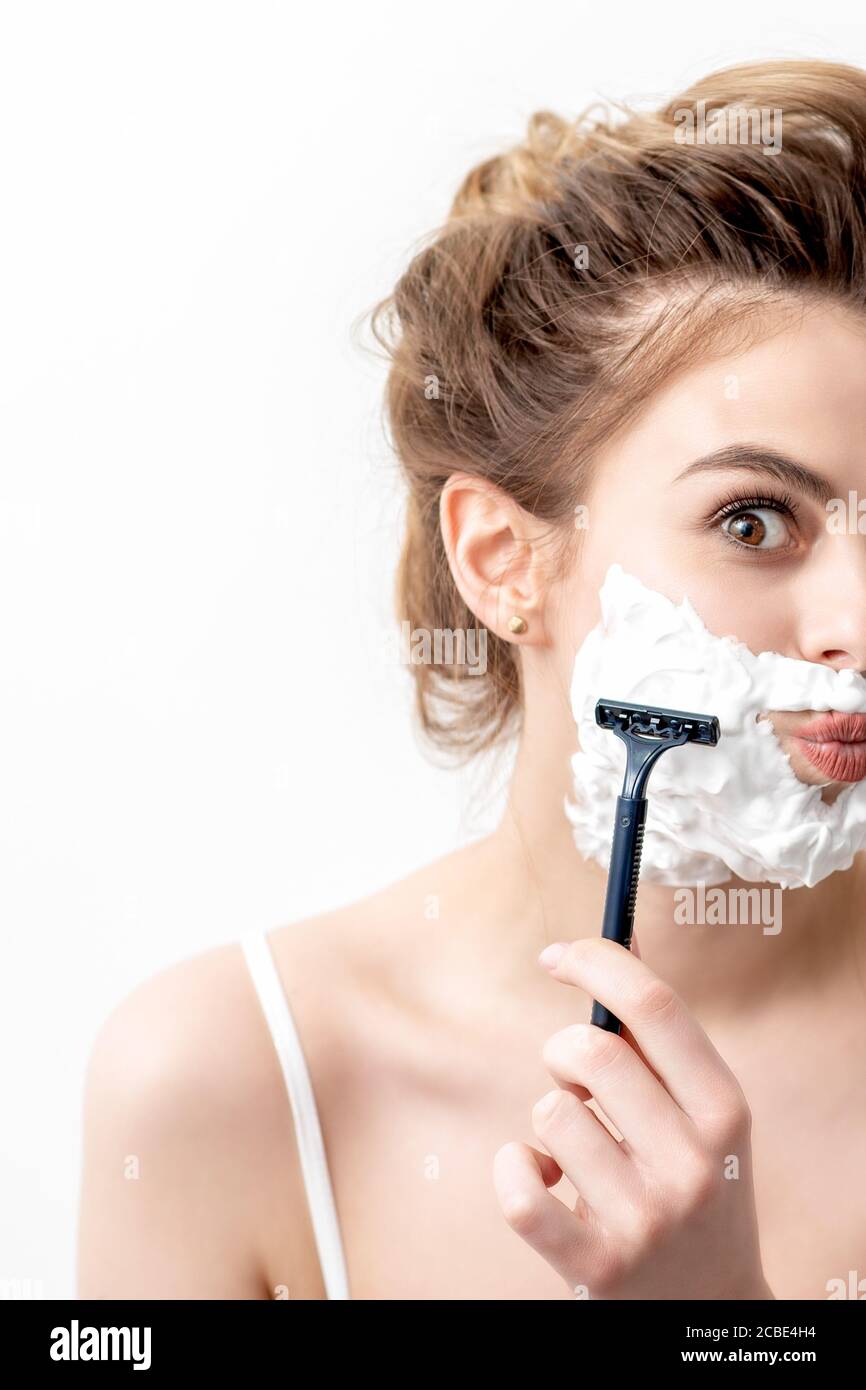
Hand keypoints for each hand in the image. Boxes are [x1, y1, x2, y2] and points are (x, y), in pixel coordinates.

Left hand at [493, 935, 773, 1299]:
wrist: (710, 1309)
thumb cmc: (696, 1186)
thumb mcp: (704, 1113)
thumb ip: (662, 1037)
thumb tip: (617, 942)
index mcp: (724, 1110)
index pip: (655, 1006)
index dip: (596, 962)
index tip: (558, 956)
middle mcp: (693, 1163)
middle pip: (590, 1052)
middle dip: (562, 1052)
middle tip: (574, 1080)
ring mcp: (646, 1219)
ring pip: (549, 1115)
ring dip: (547, 1121)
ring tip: (577, 1147)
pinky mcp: (597, 1267)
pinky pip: (519, 1189)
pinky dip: (514, 1170)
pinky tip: (540, 1179)